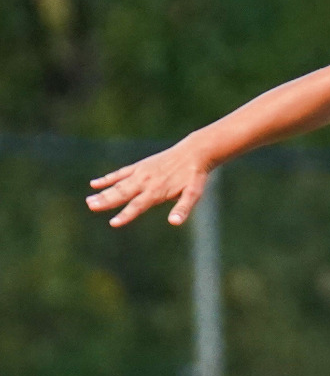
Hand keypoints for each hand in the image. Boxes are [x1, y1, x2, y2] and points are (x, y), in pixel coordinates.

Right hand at [86, 138, 215, 227]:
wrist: (194, 152)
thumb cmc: (194, 176)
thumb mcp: (193, 193)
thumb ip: (183, 208)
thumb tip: (175, 223)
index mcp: (157, 191)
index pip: (138, 205)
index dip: (126, 215)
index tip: (113, 223)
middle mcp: (146, 182)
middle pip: (123, 193)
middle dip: (107, 201)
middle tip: (91, 207)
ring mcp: (141, 173)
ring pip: (118, 184)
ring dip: (103, 192)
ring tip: (89, 201)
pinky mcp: (139, 166)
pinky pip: (121, 173)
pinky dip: (108, 178)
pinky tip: (94, 183)